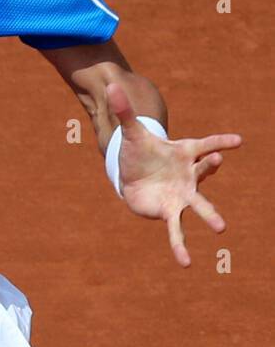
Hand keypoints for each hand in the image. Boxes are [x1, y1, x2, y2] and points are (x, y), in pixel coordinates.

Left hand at [108, 82, 241, 266]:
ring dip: (209, 214)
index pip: (204, 144)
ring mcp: (181, 195)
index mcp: (184, 153)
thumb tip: (109, 84)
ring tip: (221, 227)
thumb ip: (124, 111)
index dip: (220, 141)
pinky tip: (185, 262)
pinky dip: (179, 245)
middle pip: (203, 174)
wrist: (134, 176)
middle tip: (219, 163)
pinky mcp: (169, 212)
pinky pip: (175, 230)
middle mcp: (189, 176)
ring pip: (197, 205)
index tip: (238, 140)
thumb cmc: (140, 153)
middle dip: (211, 170)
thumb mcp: (132, 133)